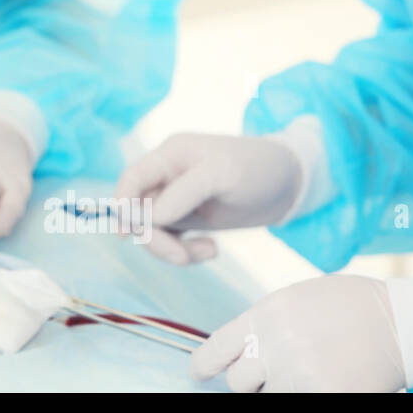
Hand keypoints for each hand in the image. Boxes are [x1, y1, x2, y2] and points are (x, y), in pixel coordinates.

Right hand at [115, 132, 301, 263]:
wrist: (290, 184)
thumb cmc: (257, 169)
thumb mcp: (222, 174)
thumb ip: (184, 193)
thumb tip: (150, 217)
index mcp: (169, 156)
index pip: (131, 179)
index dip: (122, 205)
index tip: (128, 234)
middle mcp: (167, 176)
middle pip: (139, 212)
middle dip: (156, 238)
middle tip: (182, 257)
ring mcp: (177, 199)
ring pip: (154, 231)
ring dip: (174, 248)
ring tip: (209, 252)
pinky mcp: (189, 218)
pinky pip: (173, 240)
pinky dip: (187, 252)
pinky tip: (211, 251)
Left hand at [192, 276, 403, 391]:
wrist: (397, 320)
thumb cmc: (346, 306)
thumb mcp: (291, 302)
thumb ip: (261, 326)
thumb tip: (238, 351)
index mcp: (263, 317)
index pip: (215, 349)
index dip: (204, 365)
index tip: (199, 373)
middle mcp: (274, 345)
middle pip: (238, 382)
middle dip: (250, 382)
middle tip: (272, 374)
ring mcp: (298, 373)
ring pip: (269, 398)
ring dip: (281, 390)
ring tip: (307, 371)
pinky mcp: (323, 394)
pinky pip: (298, 407)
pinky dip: (309, 397)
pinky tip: (328, 380)